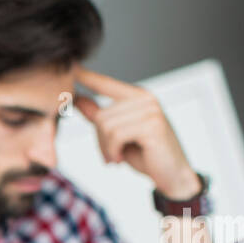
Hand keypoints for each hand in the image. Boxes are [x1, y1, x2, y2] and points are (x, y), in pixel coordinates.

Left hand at [73, 65, 199, 198]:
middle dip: (99, 140)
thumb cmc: (146, 155)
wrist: (171, 176)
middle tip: (110, 155)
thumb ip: (100, 117)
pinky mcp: (152, 125)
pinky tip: (120, 159)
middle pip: (101, 115)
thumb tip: (78, 100)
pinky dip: (112, 151)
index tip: (71, 66)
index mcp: (137, 97)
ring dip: (105, 148)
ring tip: (115, 157)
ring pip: (106, 126)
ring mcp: (150, 110)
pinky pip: (115, 135)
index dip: (88, 77)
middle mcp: (145, 98)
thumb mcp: (118, 135)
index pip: (107, 84)